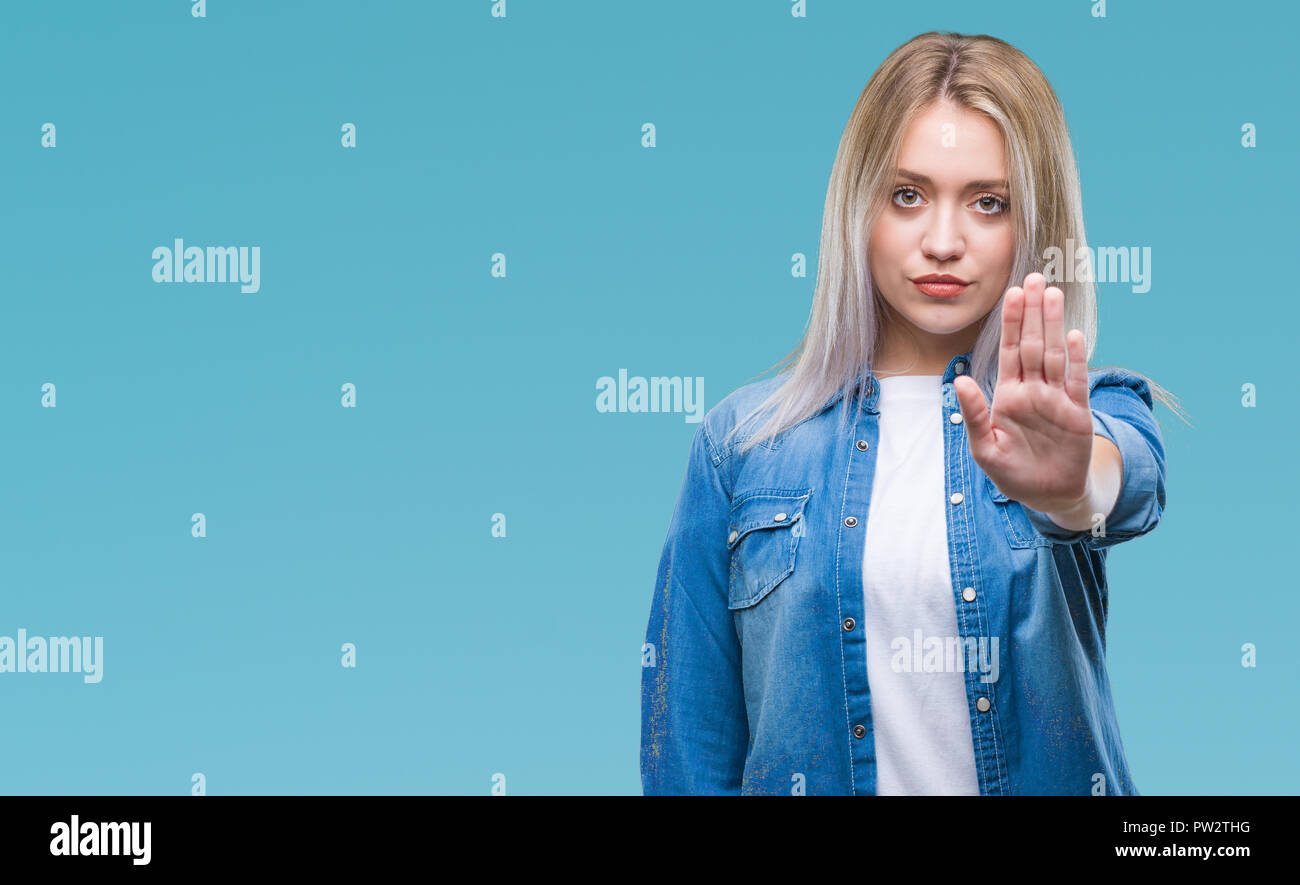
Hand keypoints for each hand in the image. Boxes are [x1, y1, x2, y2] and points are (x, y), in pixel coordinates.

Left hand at [952, 272, 1092, 514]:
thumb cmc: (1012, 472)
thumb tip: (961, 381)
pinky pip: (1076, 382)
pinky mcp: (1078, 414)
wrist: (1047, 495)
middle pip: (1033, 344)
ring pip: (1054, 355)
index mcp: (1009, 395)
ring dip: (1053, 325)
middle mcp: (1034, 390)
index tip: (1012, 293)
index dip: (1011, 322)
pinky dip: (1075, 360)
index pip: (1009, 351)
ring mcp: (1057, 399)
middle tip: (1034, 278)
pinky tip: (1073, 335)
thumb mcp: (984, 447)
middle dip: (1033, 312)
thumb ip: (973, 414)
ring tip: (1053, 294)